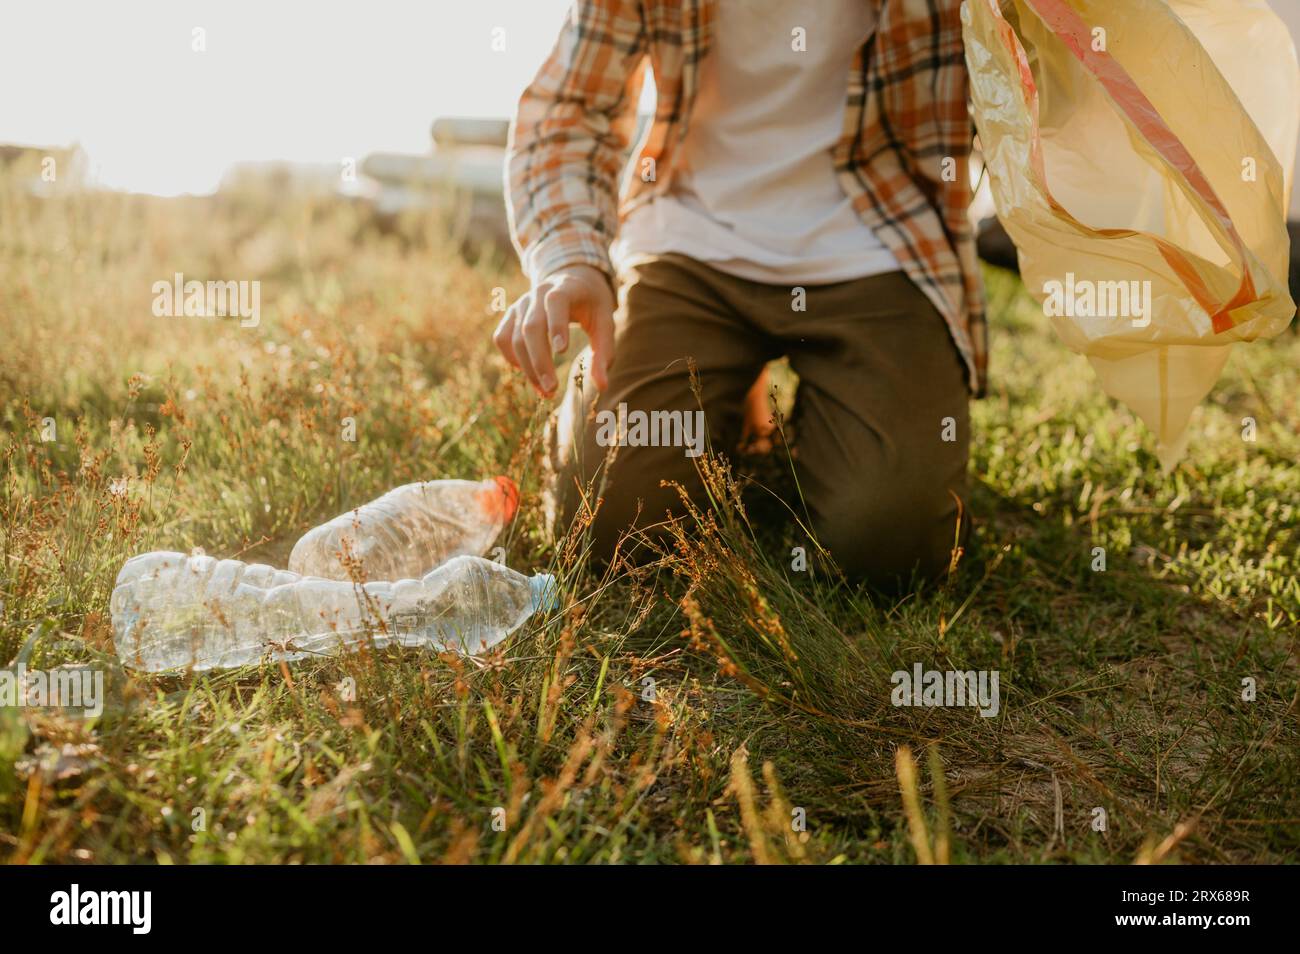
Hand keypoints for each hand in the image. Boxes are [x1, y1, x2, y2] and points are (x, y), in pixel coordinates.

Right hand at [493, 264, 615, 395]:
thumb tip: (602, 386)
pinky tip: (528, 372)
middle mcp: (538, 293)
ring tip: (544, 391)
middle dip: (540, 361)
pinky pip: (502, 338)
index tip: (562, 351)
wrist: (571, 279)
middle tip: (552, 389)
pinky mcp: (511, 314)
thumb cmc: (592, 304)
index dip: (556, 325)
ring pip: (515, 337)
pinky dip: (511, 357)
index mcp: (565, 288)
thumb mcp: (605, 322)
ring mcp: (521, 303)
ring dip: (527, 368)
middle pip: (531, 327)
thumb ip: (604, 352)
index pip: (556, 302)